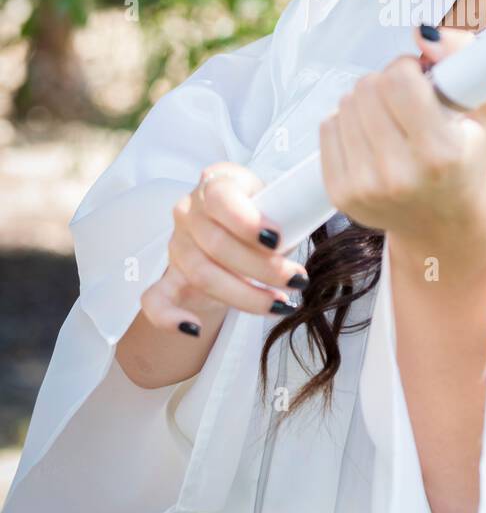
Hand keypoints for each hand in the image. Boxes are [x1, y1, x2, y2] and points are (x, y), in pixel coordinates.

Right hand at [139, 161, 309, 332]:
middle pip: (216, 243)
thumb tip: (303, 226)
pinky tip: (193, 328)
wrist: (235, 233)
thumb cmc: (264, 214)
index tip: (277, 239)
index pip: (220, 198)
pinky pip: (155, 300)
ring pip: (202, 274)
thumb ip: (287, 212)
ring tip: (281, 304)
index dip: (246, 221)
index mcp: (215, 183)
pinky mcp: (169, 278)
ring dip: (244, 295)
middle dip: (261, 267)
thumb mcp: (278, 202)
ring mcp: (177, 246)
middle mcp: (189, 211)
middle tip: (296, 279)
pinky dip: (170, 317)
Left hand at [319, 25, 485, 241]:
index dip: (408, 68)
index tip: (421, 78)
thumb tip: (422, 32)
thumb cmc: (466, 157)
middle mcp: (399, 175)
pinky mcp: (340, 194)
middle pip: (368, 88)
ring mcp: (365, 188)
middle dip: (386, 82)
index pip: (398, 80)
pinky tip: (372, 137)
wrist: (442, 221)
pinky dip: (348, 122)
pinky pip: (327, 127)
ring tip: (391, 121)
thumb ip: (464, 56)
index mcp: (440, 154)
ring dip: (367, 101)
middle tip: (406, 100)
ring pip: (346, 104)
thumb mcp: (483, 106)